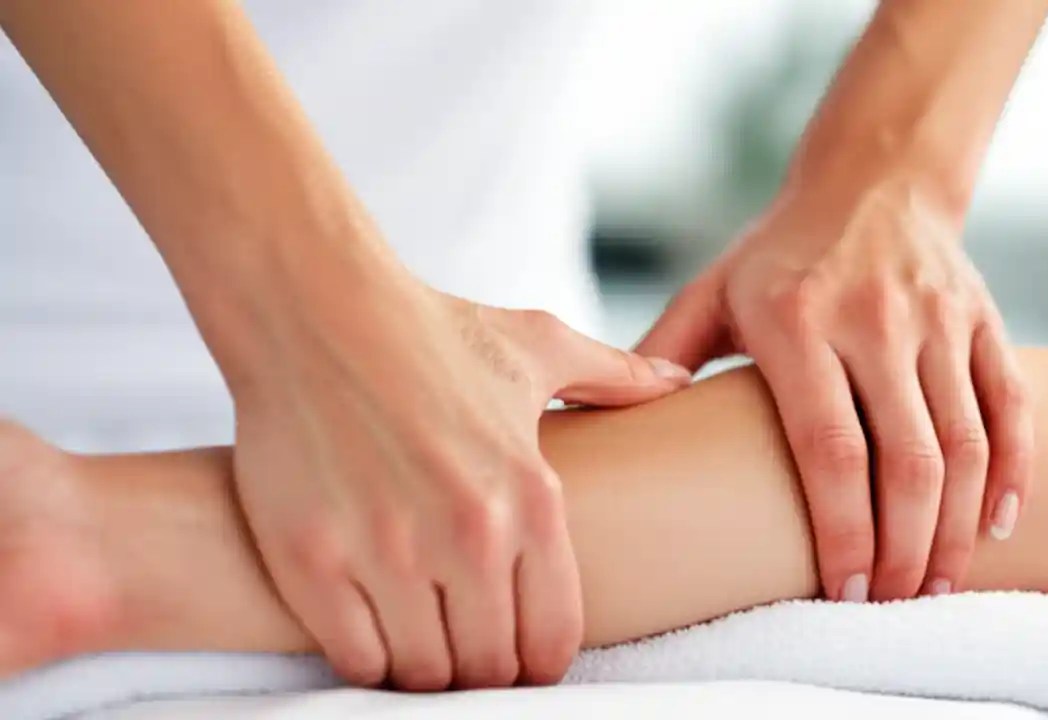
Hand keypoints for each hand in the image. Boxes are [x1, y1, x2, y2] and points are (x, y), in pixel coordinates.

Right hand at [229, 263, 689, 689]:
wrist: (315, 306)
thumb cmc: (431, 329)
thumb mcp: (537, 344)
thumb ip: (615, 376)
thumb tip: (678, 380)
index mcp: (532, 496)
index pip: (553, 639)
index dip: (537, 663)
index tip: (518, 653)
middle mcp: (469, 533)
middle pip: (487, 669)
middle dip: (480, 667)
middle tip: (462, 643)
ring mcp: (387, 550)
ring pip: (420, 674)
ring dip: (421, 666)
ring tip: (416, 633)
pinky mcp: (312, 558)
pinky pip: (354, 657)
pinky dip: (363, 654)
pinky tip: (367, 621)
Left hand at [637, 174, 1031, 602]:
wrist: (873, 177)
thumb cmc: (777, 254)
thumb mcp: (711, 293)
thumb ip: (658, 356)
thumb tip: (586, 421)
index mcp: (796, 320)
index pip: (830, 448)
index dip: (843, 531)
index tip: (844, 593)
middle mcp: (874, 319)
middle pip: (908, 460)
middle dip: (906, 550)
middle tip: (893, 605)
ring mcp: (937, 318)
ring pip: (967, 443)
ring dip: (958, 528)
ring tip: (937, 585)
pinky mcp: (982, 318)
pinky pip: (1011, 405)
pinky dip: (1013, 472)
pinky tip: (998, 523)